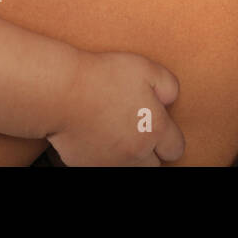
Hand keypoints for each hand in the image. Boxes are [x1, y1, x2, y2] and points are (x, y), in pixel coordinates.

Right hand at [46, 50, 184, 165]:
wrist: (62, 93)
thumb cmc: (104, 77)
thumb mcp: (146, 69)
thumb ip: (168, 87)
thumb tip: (170, 101)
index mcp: (155, 129)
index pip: (176, 149)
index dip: (170, 138)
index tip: (159, 127)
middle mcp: (136, 153)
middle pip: (154, 165)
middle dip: (150, 151)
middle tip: (137, 130)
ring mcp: (111, 163)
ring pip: (129, 168)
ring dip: (128, 157)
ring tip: (117, 134)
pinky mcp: (86, 165)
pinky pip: (102, 166)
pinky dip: (102, 157)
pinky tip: (95, 137)